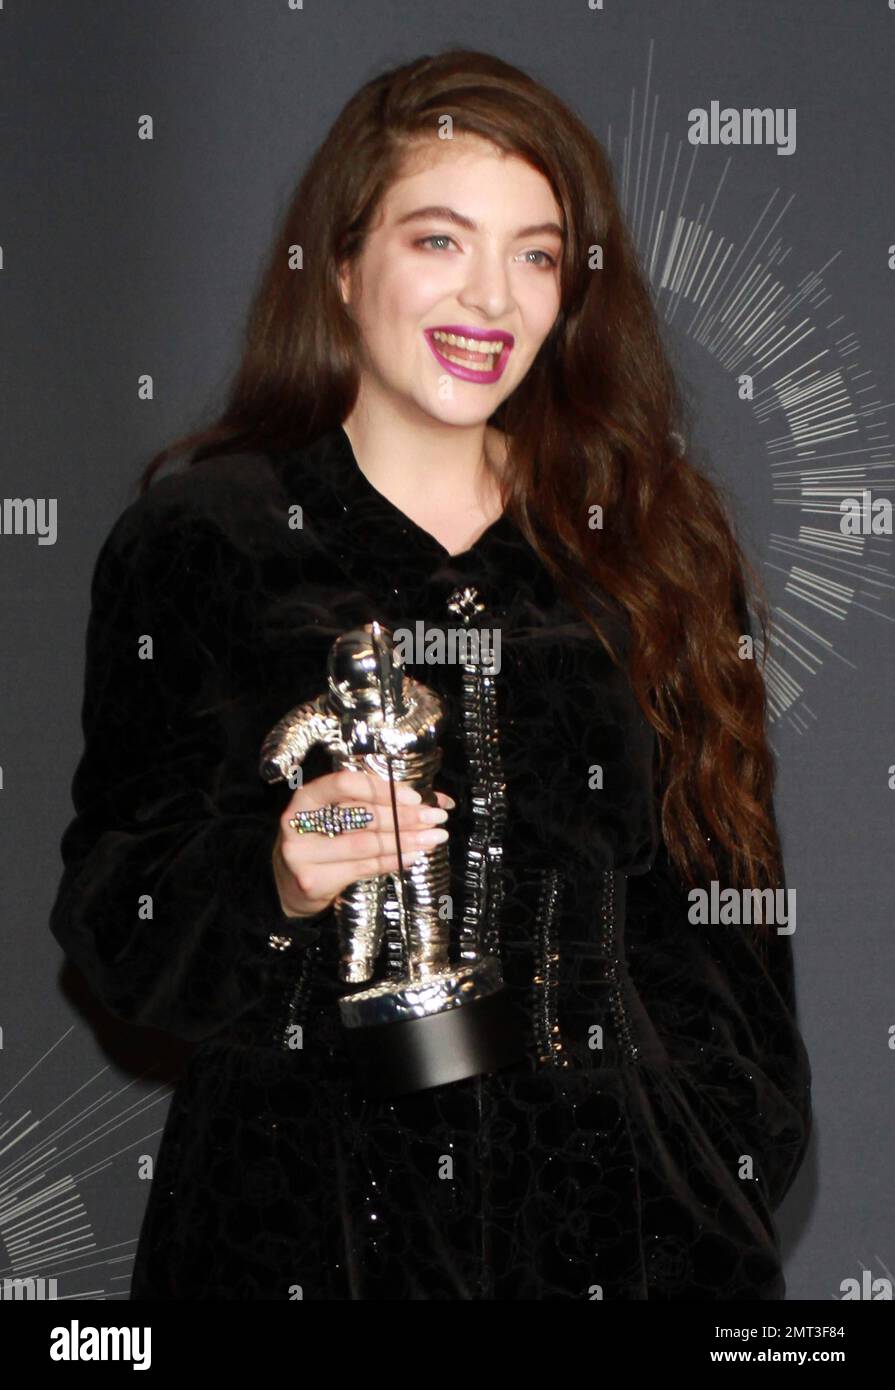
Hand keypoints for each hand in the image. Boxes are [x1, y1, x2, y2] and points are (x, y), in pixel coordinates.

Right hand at [271, 769, 452, 918]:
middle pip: (360, 816)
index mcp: (307, 797)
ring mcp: (303, 854)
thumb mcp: (337, 814)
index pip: (344, 784)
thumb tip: (436, 799)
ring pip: (364, 844)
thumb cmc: (322, 839)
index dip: (382, 789)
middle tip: (434, 818)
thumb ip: (377, 803)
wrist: (288, 883)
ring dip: (405, 840)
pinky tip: (412, 856)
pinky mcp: (313, 881)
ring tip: (432, 838)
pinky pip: (363, 868)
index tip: (414, 797)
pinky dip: (393, 861)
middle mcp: (298, 822)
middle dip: (404, 816)